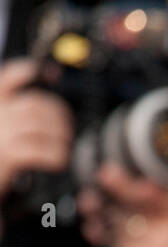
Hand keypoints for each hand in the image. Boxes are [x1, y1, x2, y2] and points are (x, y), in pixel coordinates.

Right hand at [0, 58, 73, 199]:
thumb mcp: (1, 128)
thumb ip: (15, 110)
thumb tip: (43, 77)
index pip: (7, 77)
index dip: (27, 71)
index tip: (47, 72)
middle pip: (35, 104)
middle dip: (58, 115)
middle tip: (67, 128)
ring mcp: (1, 134)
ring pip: (41, 127)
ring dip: (60, 137)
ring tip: (64, 146)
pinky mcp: (8, 155)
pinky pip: (41, 151)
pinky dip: (55, 156)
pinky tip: (58, 161)